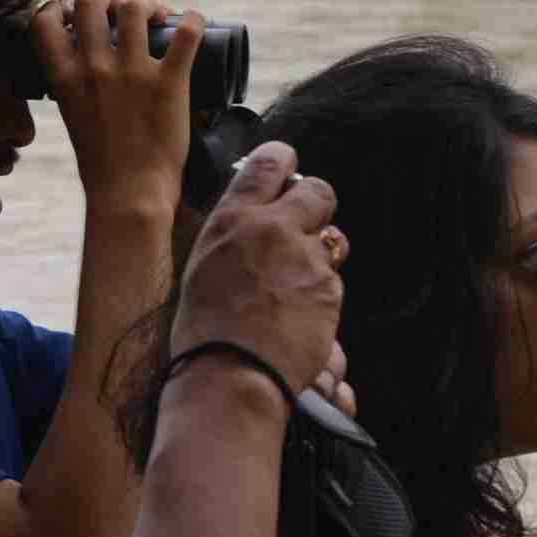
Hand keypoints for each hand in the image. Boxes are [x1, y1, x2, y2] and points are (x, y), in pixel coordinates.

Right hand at [26, 0, 191, 206]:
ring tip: (158, 19)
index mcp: (65, 79)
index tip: (75, 15)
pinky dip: (193, 20)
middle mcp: (95, 69)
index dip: (59, 7)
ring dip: (148, 6)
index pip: (45, 21)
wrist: (129, 195)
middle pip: (92, 1)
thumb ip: (75, 90)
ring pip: (137, 8)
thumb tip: (86, 71)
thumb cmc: (102, 166)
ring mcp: (132, 73)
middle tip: (121, 9)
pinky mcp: (169, 83)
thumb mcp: (73, 119)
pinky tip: (192, 20)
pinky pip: (187, 33)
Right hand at [172, 141, 343, 400]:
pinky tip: (299, 319)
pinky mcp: (329, 289)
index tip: (287, 165)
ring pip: (333, 240)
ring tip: (297, 287)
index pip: (267, 164)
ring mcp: (306, 258)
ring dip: (321, 257)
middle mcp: (273, 229)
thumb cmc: (205, 332)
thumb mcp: (203, 269)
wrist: (231, 375)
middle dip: (317, 205)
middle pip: (318, 191)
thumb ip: (234, 238)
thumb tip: (253, 225)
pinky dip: (321, 297)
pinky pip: (333, 282)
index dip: (282, 161)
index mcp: (233, 220)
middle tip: (306, 227)